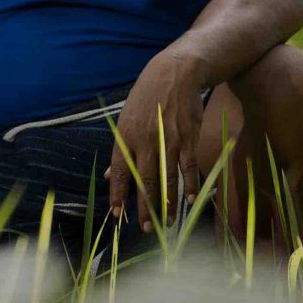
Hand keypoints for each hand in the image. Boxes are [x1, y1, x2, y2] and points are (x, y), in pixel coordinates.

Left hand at [106, 52, 207, 228]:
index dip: (118, 195)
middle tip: (145, 229)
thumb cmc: (146, 97)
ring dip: (167, 203)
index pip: (120, 172)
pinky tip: (190, 202)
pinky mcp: (188, 138)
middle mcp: (145, 142)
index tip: (117, 215)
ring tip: (167, 222)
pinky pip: (189, 167)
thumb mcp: (125, 119)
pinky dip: (190, 186)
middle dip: (144, 208)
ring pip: (167, 179)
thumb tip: (112, 176)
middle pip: (144, 181)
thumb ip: (121, 150)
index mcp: (125, 137)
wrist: (175, 74)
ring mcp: (168, 141)